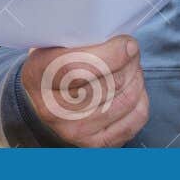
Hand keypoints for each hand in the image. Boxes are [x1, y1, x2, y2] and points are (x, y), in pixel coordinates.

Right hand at [20, 35, 147, 146]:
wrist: (42, 98)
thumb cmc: (53, 62)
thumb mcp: (53, 42)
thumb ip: (80, 36)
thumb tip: (120, 37)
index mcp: (39, 75)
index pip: (79, 67)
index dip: (112, 53)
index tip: (127, 42)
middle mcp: (53, 109)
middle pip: (108, 83)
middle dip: (130, 62)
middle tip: (131, 49)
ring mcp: (74, 131)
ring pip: (125, 100)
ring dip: (137, 77)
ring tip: (132, 66)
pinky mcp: (95, 143)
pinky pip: (134, 119)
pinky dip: (141, 99)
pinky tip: (132, 86)